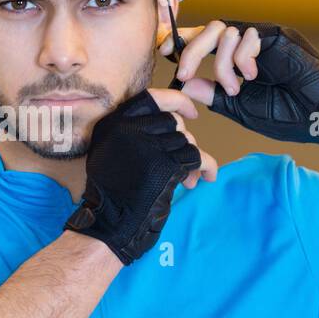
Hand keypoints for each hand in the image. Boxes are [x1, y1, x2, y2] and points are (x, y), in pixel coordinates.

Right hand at [65, 88, 215, 264]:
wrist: (111, 220)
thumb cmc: (111, 189)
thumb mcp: (110, 149)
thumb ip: (132, 130)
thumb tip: (170, 123)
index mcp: (116, 121)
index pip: (154, 97)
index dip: (178, 101)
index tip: (193, 112)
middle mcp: (130, 128)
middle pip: (174, 122)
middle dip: (183, 141)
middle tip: (182, 162)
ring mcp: (148, 145)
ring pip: (187, 141)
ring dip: (192, 159)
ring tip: (187, 178)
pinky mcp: (165, 164)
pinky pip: (197, 157)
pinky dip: (207, 167)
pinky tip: (208, 177)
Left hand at [158, 20, 318, 145]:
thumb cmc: (286, 115)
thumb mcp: (238, 107)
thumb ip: (213, 93)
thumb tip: (184, 81)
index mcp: (236, 59)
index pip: (205, 40)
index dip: (182, 42)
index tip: (163, 52)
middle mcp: (249, 45)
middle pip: (210, 29)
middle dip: (192, 51)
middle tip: (187, 73)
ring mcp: (264, 38)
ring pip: (226, 31)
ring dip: (222, 63)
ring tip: (235, 88)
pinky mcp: (279, 36)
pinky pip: (248, 36)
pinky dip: (242, 58)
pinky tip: (252, 77)